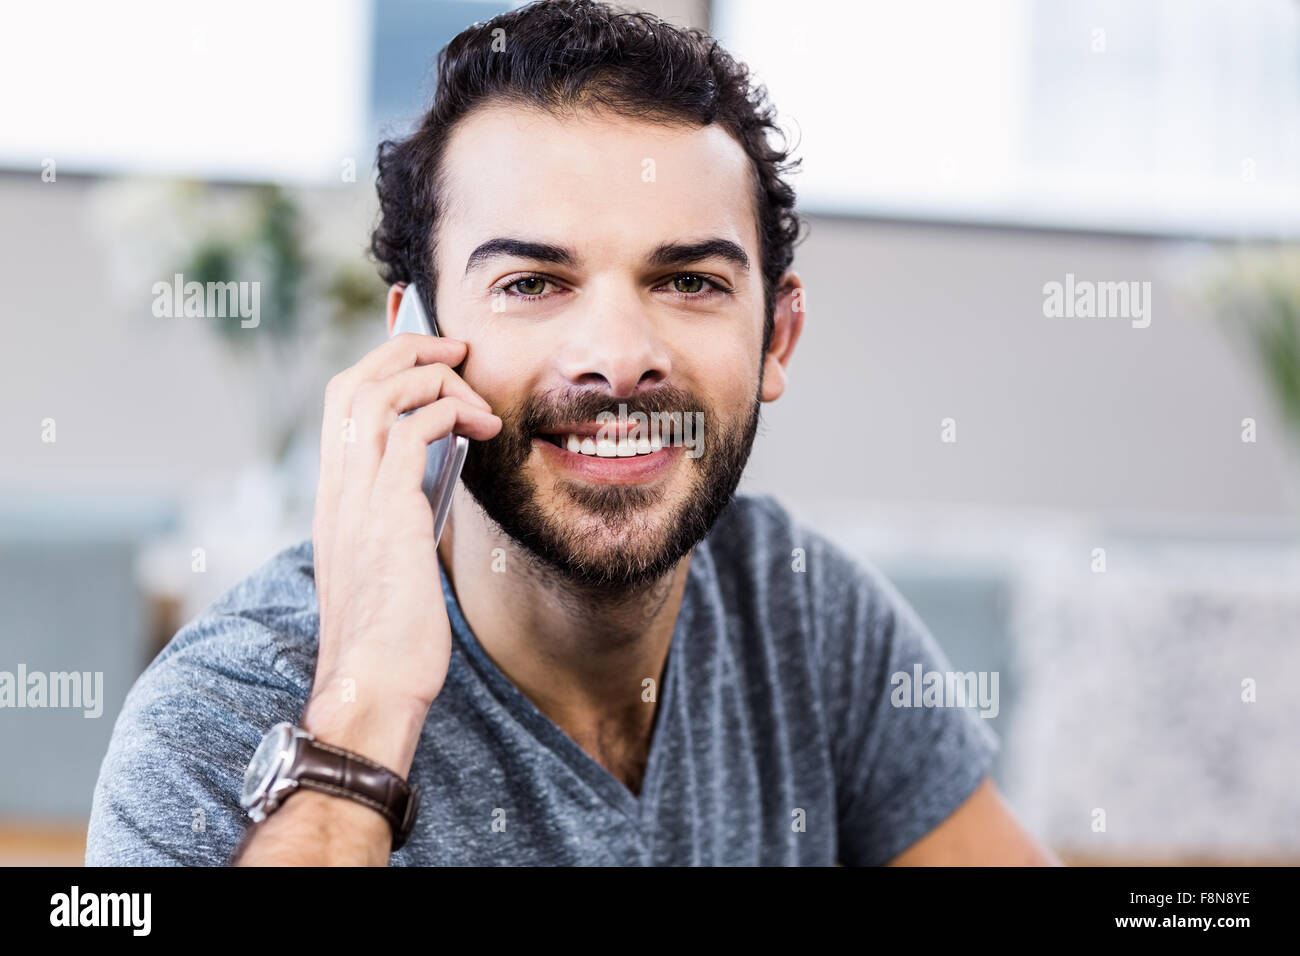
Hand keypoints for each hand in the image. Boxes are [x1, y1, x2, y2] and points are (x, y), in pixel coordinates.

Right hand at [306, 334, 500, 769]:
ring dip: (433, 376)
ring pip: (376, 393)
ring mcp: (356, 499)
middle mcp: (338, 489)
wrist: (374, 685)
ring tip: (477, 396)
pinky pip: (410, 429)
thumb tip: (439, 482)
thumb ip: (404, 517)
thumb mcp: (394, 563)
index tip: (434, 366)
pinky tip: (483, 429)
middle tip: (456, 352)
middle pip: (352, 382)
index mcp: (337, 499)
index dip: (384, 369)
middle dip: (406, 350)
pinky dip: (447, 410)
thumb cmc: (393, 636)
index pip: (343, 405)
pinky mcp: (388, 513)